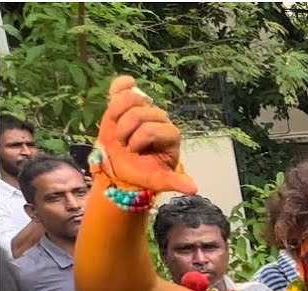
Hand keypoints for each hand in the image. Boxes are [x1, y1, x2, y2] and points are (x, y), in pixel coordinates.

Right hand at [97, 76, 196, 194]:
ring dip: (117, 114)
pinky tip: (113, 95)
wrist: (121, 166)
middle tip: (124, 143)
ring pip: (130, 97)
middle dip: (125, 130)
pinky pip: (124, 85)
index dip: (138, 140)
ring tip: (117, 128)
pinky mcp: (128, 102)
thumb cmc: (142, 172)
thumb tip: (193, 189)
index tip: (133, 152)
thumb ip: (174, 182)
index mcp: (171, 135)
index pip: (152, 129)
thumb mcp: (157, 180)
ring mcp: (144, 108)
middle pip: (139, 112)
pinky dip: (118, 87)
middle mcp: (160, 119)